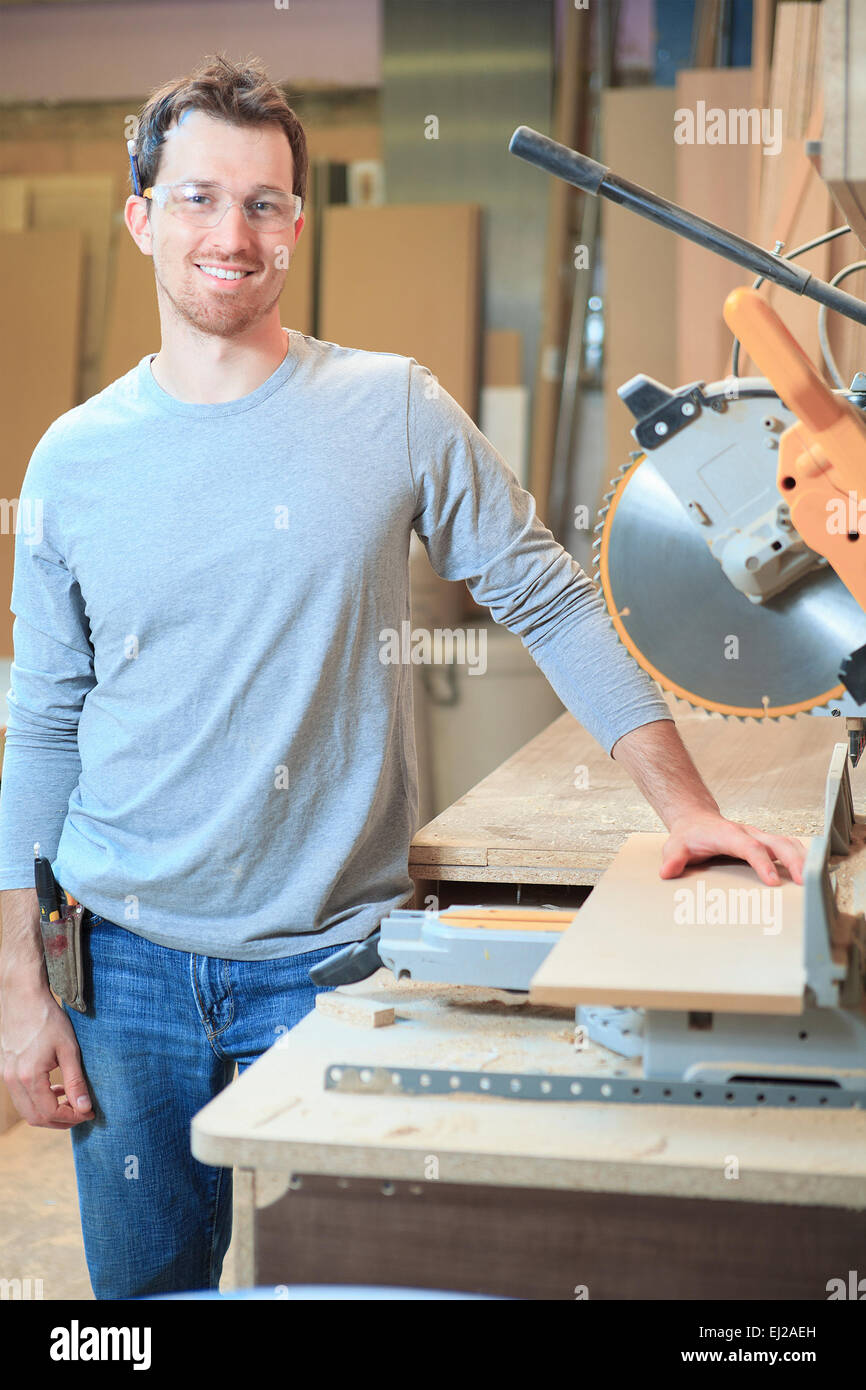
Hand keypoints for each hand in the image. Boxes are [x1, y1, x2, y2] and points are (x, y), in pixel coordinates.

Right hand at [1, 981, 94, 1127]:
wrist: (23, 997)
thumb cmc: (48, 1019)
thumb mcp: (69, 1050)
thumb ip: (76, 1082)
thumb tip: (85, 1108)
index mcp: (29, 1077)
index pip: (51, 1113)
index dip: (72, 1117)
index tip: (89, 1112)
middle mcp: (13, 1081)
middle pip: (36, 1118)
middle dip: (60, 1120)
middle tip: (81, 1112)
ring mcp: (6, 1076)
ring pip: (26, 1110)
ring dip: (49, 1112)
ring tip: (70, 1099)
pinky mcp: (6, 1070)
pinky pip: (21, 1097)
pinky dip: (38, 1100)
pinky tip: (54, 1088)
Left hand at [659, 811, 805, 886]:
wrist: (696, 821)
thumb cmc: (689, 836)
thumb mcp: (675, 846)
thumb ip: (673, 859)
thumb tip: (666, 873)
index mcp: (730, 835)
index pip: (751, 848)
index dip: (763, 864)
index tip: (773, 882)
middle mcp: (749, 834)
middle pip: (778, 844)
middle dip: (793, 861)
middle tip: (804, 882)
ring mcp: (759, 838)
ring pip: (787, 844)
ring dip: (801, 860)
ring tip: (813, 881)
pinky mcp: (764, 843)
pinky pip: (787, 848)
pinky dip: (800, 859)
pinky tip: (808, 874)